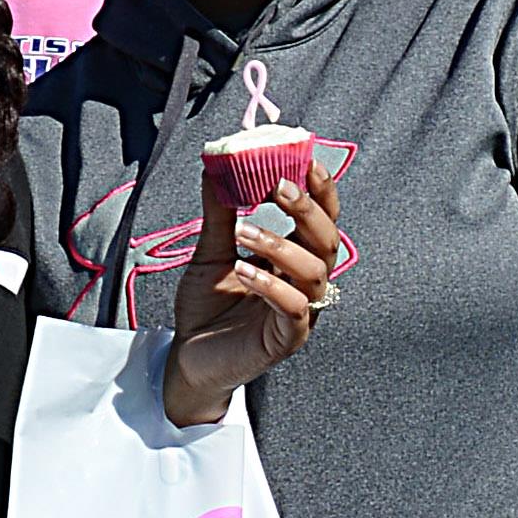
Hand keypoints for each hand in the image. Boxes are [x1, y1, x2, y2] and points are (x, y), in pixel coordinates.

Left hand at [161, 169, 342, 433]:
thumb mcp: (210, 252)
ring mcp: (300, 313)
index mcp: (294, 258)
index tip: (307, 161)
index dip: (322, 192)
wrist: (188, 356)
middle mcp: (304, 284)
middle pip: (329, 242)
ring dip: (281, 245)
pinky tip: (243, 271)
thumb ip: (218, 214)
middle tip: (278, 186)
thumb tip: (213, 167)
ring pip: (314, 273)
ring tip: (244, 230)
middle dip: (308, 210)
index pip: (322, 220)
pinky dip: (271, 286)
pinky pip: (293, 309)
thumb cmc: (207, 307)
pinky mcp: (286, 340)